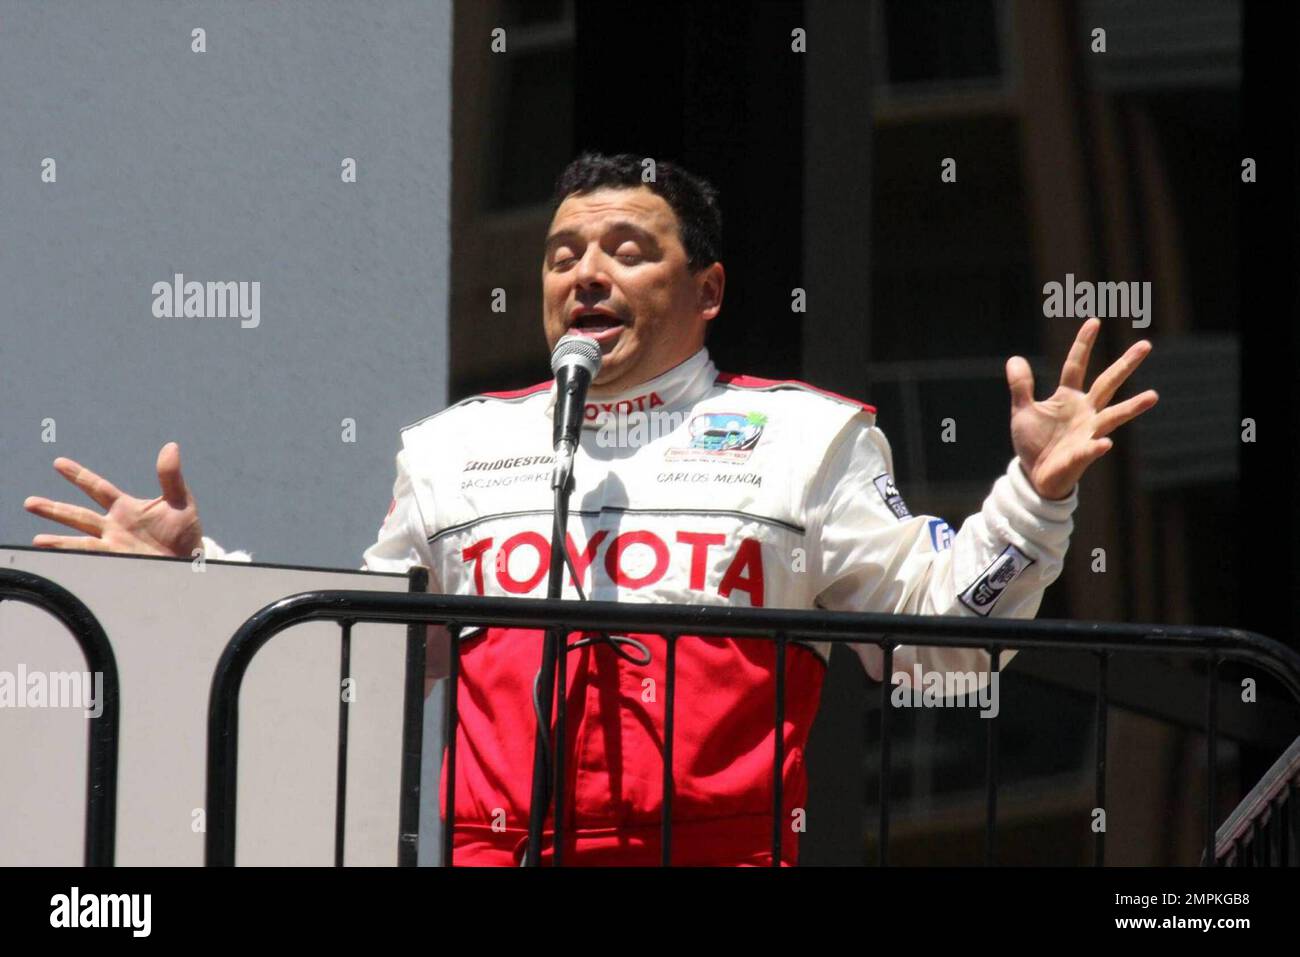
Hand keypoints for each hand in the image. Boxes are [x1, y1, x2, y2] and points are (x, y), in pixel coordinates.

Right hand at [24, 442, 204, 557]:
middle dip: (55, 509)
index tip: (58, 463)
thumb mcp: (180, 502)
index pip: (97, 488)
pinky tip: (59, 561)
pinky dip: (76, 561)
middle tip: (29, 503)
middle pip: (79, 516)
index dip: (79, 476)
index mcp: (125, 508)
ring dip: (58, 541)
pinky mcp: (117, 564)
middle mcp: (113, 527)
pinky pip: (92, 561)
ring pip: (79, 541)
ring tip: (37, 541)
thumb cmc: (183, 531)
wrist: (189, 561)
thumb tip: (171, 447)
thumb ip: (171, 477)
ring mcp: (112, 546)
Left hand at [1006, 318, 1157, 499]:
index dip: (1083, 345)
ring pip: (1113, 416)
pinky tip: (1105, 443)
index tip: (1094, 322)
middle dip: (1125, 365)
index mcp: (1068, 397)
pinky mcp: (1082, 455)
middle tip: (1146, 345)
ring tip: (1152, 396)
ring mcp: (1087, 432)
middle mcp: (1084, 411)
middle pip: (1107, 383)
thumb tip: (1015, 358)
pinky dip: (1097, 447)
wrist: (1035, 476)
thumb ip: (1021, 386)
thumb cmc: (1034, 442)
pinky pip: (1091, 449)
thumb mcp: (1022, 410)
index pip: (1076, 366)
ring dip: (1131, 407)